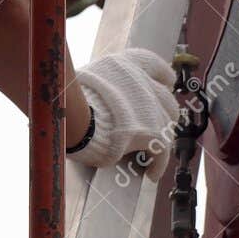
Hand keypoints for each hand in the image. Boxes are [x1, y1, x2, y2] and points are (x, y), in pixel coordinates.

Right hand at [71, 48, 179, 172]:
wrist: (72, 117)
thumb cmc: (71, 99)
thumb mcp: (88, 77)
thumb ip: (105, 82)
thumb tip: (101, 91)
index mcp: (128, 65)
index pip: (158, 67)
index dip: (163, 79)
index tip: (164, 85)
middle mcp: (145, 83)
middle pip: (167, 100)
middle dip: (162, 113)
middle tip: (152, 124)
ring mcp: (151, 108)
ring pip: (167, 126)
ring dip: (159, 139)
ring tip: (149, 150)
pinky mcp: (152, 133)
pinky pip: (162, 152)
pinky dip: (158, 164)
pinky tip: (150, 172)